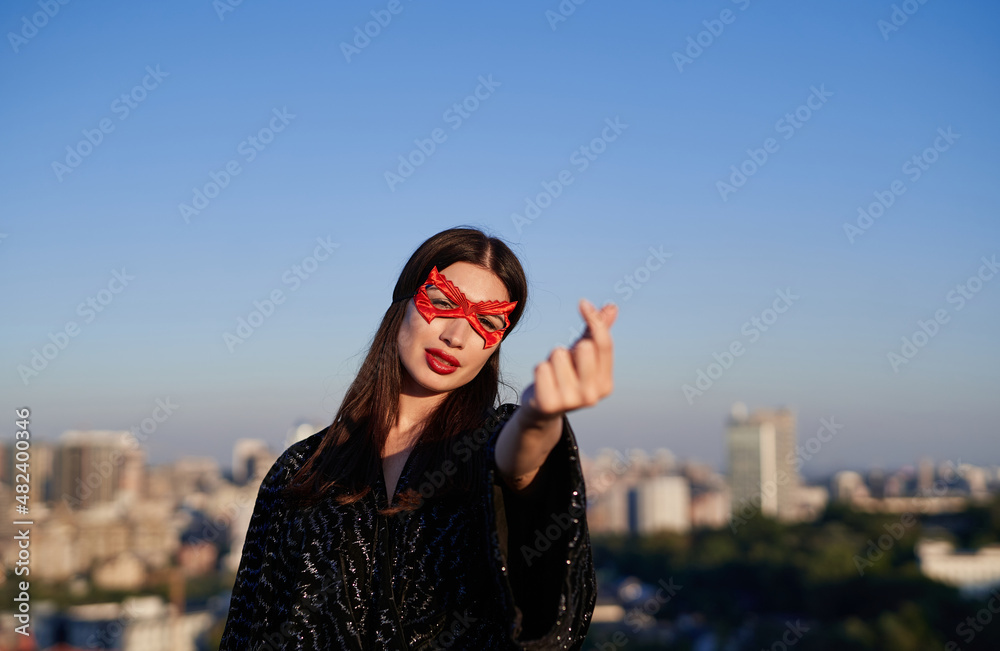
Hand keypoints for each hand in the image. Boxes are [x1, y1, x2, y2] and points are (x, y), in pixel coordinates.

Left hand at [521, 299, 617, 421]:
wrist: (542, 410)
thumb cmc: (565, 375)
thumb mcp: (582, 354)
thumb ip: (596, 332)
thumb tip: (612, 307)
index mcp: (605, 385)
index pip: (603, 344)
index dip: (594, 319)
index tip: (582, 303)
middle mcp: (592, 396)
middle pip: (584, 347)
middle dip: (570, 348)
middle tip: (564, 363)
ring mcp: (571, 402)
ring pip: (558, 354)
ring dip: (551, 360)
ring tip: (552, 374)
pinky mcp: (549, 403)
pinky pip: (541, 367)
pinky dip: (539, 369)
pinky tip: (541, 382)